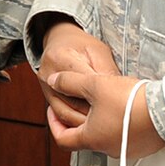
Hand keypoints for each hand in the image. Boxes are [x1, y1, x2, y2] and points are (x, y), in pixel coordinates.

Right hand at [35, 16, 118, 130]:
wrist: (59, 42)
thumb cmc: (80, 45)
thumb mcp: (98, 50)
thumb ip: (107, 70)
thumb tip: (117, 91)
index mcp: (60, 58)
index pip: (84, 84)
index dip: (103, 96)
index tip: (119, 103)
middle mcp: (47, 74)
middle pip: (74, 103)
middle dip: (97, 114)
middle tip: (117, 117)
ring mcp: (45, 88)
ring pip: (66, 114)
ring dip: (87, 122)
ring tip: (106, 123)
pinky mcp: (47, 98)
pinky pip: (62, 116)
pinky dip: (78, 122)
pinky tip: (93, 123)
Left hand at [43, 69, 164, 158]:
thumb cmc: (132, 102)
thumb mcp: (94, 85)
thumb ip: (70, 82)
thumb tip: (54, 80)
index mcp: (92, 139)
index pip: (63, 139)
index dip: (53, 124)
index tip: (53, 111)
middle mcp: (109, 149)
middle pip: (85, 137)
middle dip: (79, 120)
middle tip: (78, 104)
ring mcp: (128, 149)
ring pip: (106, 136)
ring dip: (101, 121)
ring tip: (104, 102)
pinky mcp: (144, 146)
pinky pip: (125, 136)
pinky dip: (120, 124)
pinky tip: (126, 108)